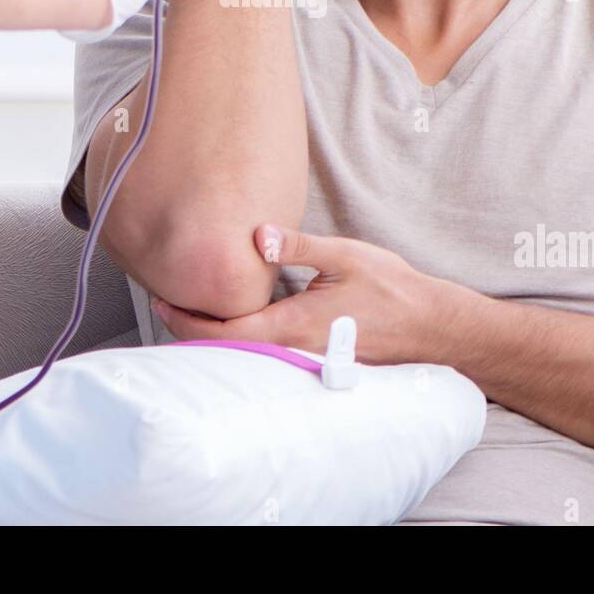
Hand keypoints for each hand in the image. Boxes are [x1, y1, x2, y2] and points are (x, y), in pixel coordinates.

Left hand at [150, 224, 443, 366]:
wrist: (432, 327)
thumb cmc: (393, 290)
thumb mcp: (346, 256)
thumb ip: (300, 246)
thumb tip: (258, 235)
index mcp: (294, 325)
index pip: (226, 331)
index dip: (187, 319)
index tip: (161, 300)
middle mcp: (295, 349)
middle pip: (228, 348)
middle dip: (192, 329)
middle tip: (165, 302)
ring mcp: (306, 359)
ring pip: (247, 354)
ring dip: (217, 335)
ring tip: (192, 309)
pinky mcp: (317, 359)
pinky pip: (268, 356)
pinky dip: (243, 340)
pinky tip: (237, 320)